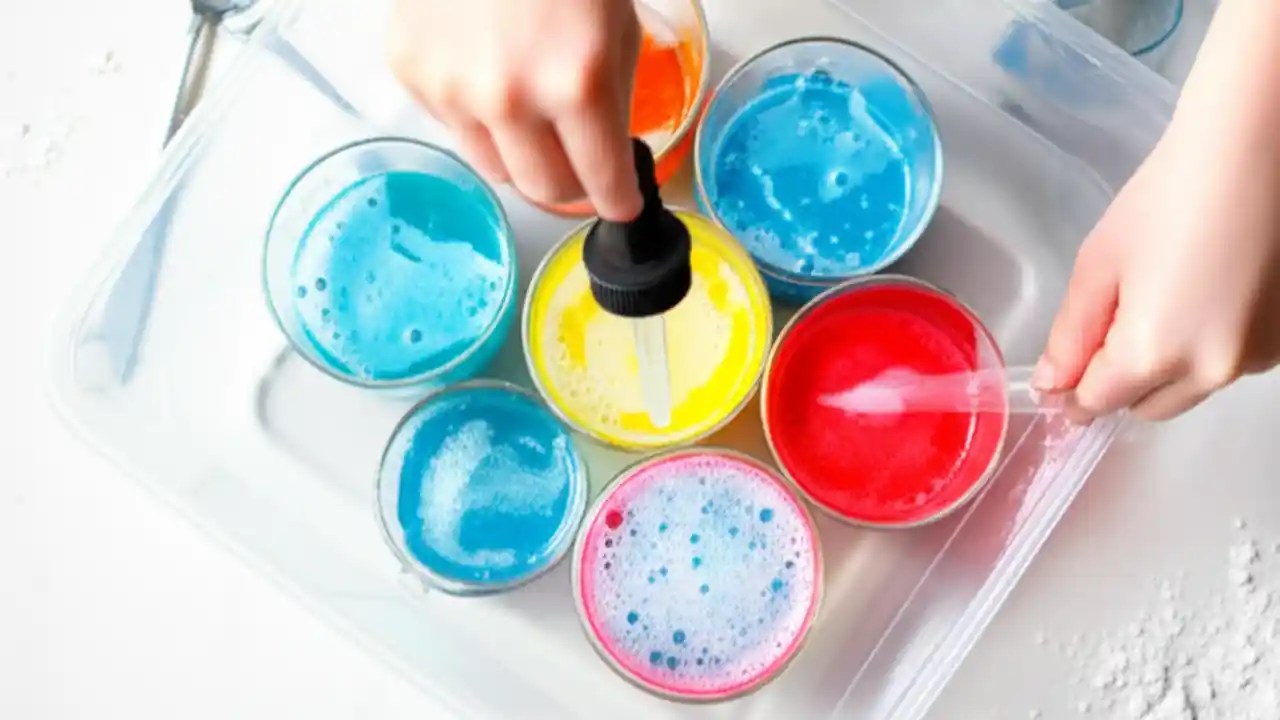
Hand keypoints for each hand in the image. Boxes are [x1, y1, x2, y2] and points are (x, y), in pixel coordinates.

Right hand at [387, 0, 642, 219]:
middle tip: (580, 159)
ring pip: (493, 167)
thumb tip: (607, 155)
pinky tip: (484, 64)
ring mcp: (453, 89)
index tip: (622, 202)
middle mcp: (510, 98)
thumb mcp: (617, 25)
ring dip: (519, 151)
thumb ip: (612, 98)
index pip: (602, 183)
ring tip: (529, 104)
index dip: (618, 199)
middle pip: (542, 190)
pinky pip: (451, 124)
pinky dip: (473, 110)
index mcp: (577, 83)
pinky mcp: (411, 72)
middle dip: (570, 181)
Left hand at [1035, 118, 1279, 420]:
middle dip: (1119, 384)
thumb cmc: (1166, 200)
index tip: (1060, 378)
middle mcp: (1210, 370)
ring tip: (1160, 301)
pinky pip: (1227, 363)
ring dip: (1164, 369)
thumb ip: (1071, 334)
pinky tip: (1203, 295)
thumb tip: (1052, 385)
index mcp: (1155, 354)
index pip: (1098, 402)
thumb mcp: (1099, 265)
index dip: (1072, 393)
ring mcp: (1256, 358)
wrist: (1257, 155)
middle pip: (1147, 406)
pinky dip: (1205, 348)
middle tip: (1108, 330)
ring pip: (1189, 388)